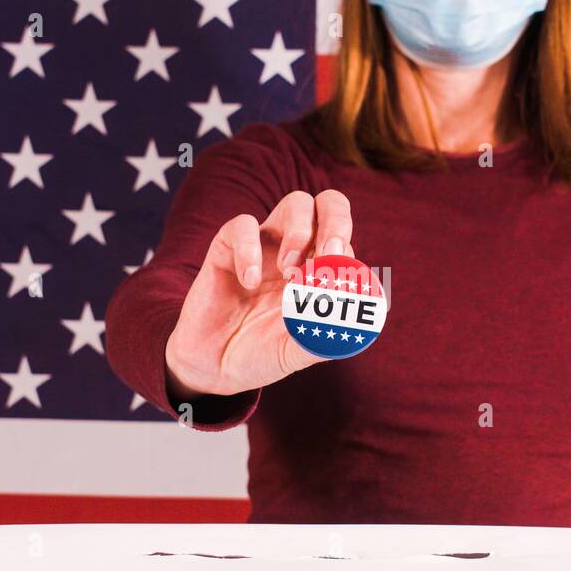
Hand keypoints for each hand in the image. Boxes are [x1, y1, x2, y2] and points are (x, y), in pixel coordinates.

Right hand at [164, 189, 354, 398]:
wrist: (213, 367)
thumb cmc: (260, 355)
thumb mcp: (295, 353)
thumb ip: (324, 339)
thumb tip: (356, 326)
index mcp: (319, 272)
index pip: (346, 242)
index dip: (348, 256)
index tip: (340, 285)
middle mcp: (298, 252)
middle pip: (329, 206)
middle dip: (337, 222)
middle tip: (330, 254)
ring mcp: (265, 246)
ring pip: (296, 203)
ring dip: (301, 231)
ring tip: (289, 272)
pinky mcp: (228, 247)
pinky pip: (242, 225)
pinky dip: (250, 249)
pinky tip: (249, 282)